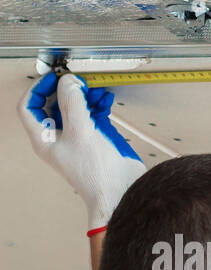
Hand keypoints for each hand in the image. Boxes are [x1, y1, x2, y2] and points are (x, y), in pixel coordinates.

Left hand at [18, 71, 145, 231]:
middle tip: (77, 81)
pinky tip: (105, 99)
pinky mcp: (96, 138)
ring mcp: (78, 137)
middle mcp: (59, 136)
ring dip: (84, 96)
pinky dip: (98, 105)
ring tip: (95, 89)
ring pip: (75, 108)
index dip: (38, 89)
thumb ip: (73, 102)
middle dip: (66, 90)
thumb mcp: (81, 131)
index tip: (53, 78)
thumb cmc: (96, 174)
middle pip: (54, 104)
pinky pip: (93, 115)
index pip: (30, 107)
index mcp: (45, 138)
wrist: (121, 191)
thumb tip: (69, 82)